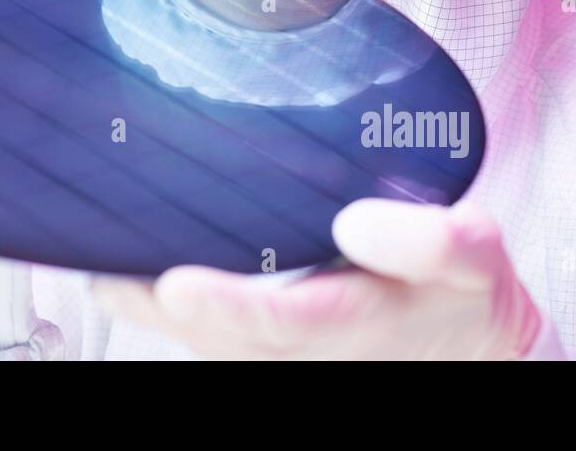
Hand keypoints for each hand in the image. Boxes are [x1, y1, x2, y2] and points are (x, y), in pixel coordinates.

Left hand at [92, 198, 546, 359]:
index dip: (229, 308)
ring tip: (100, 269)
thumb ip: (431, 242)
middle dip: (157, 307)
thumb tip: (355, 222)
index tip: (177, 286)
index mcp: (358, 321)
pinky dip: (163, 305)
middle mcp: (309, 347)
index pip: (286, 322)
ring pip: (205, 341)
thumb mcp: (476, 263)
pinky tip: (128, 273)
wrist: (466, 343)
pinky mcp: (268, 344)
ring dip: (149, 309)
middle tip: (105, 273)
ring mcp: (282, 352)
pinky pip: (208, 333)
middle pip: (221, 337)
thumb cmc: (461, 294)